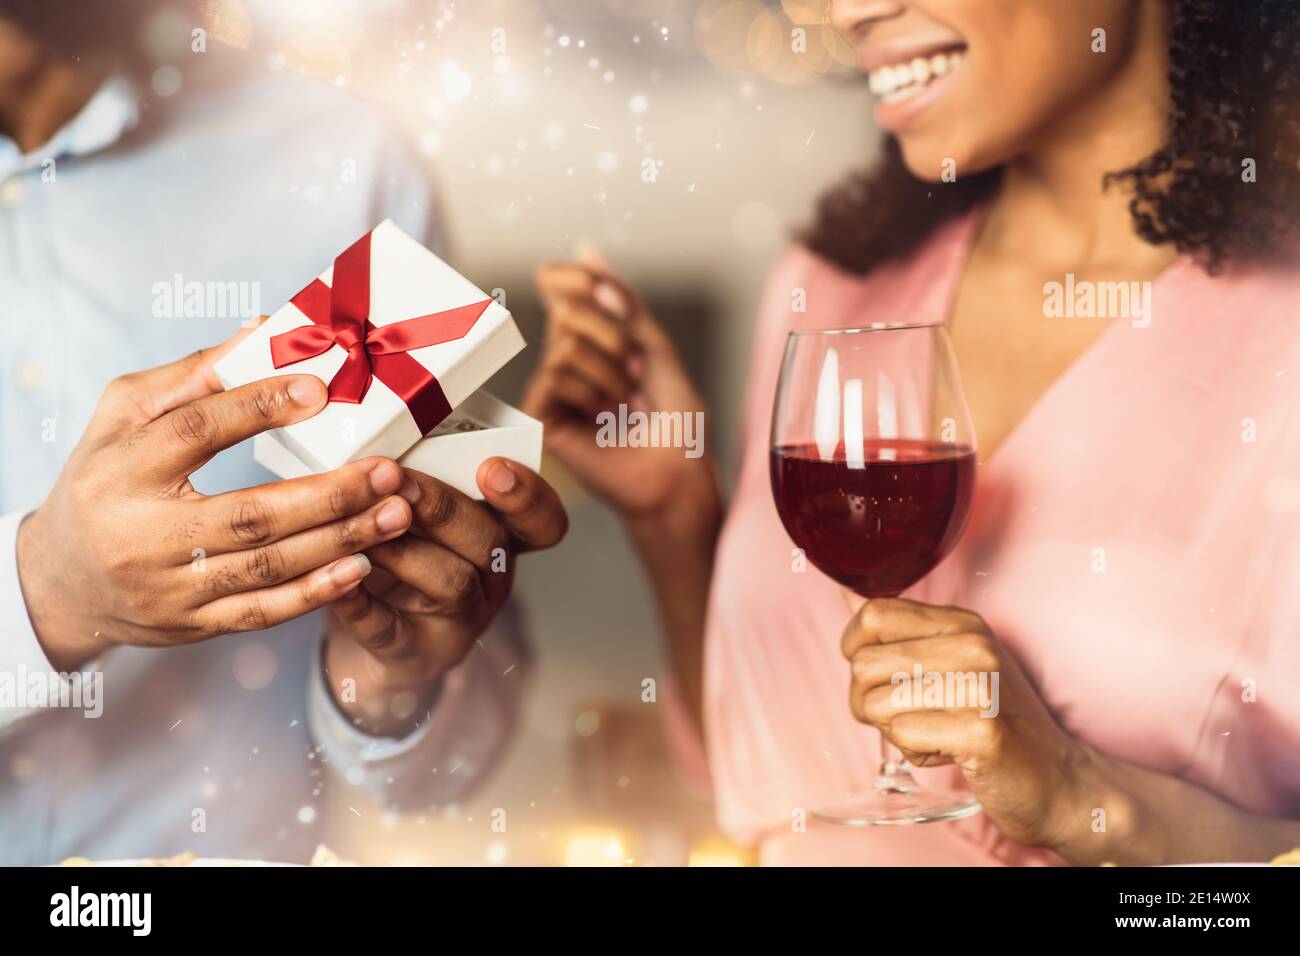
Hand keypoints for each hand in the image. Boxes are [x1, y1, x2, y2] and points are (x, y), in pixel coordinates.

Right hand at [17, 329, 416, 670]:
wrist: (60, 580)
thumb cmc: (103, 480)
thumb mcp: (123, 415)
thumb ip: (192, 374)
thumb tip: (262, 330)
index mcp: (123, 470)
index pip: (195, 433)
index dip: (258, 408)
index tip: (319, 389)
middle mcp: (143, 535)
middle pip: (249, 514)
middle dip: (329, 494)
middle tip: (387, 470)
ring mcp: (170, 588)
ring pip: (267, 569)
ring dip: (340, 541)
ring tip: (396, 514)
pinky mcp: (192, 624)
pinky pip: (262, 614)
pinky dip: (316, 594)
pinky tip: (362, 568)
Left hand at [322, 457, 566, 735]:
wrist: (378, 644)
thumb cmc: (401, 562)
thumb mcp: (422, 520)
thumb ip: (414, 484)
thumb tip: (380, 441)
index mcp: (501, 536)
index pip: (543, 520)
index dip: (527, 495)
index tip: (491, 469)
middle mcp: (492, 578)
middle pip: (489, 541)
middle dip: (444, 508)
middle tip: (400, 484)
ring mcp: (460, 620)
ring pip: (451, 582)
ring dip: (404, 550)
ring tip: (361, 528)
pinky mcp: (417, 653)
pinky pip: (392, 630)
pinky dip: (363, 605)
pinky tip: (338, 581)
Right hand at [522, 254, 719, 523]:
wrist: (677, 470)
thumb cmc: (675, 418)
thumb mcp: (656, 347)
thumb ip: (623, 302)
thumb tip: (585, 252)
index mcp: (592, 338)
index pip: (562, 289)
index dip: (571, 278)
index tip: (591, 285)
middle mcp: (567, 358)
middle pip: (567, 312)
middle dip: (611, 333)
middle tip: (636, 368)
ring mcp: (554, 388)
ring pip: (563, 345)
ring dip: (608, 371)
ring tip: (624, 402)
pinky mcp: (544, 417)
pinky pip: (554, 377)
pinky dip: (589, 392)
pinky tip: (602, 416)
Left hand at [841, 597, 1104, 851]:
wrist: (1057, 778)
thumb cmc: (996, 721)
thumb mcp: (952, 662)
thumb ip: (900, 631)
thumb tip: (848, 594)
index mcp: (962, 623)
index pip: (874, 614)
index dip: (854, 648)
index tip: (874, 675)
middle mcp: (972, 646)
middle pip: (865, 663)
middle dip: (866, 701)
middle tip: (903, 717)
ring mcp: (979, 687)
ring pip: (876, 703)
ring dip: (891, 731)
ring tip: (931, 734)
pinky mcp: (981, 732)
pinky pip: (903, 736)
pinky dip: (914, 753)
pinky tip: (947, 753)